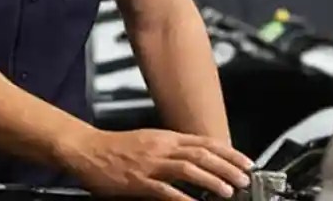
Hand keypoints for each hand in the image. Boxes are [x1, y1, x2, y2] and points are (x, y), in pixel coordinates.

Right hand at [61, 127, 252, 199]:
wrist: (87, 150)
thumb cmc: (117, 148)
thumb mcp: (150, 142)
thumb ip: (173, 150)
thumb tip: (198, 159)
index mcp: (167, 137)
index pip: (205, 142)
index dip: (229, 152)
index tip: (246, 161)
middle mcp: (162, 147)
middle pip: (202, 154)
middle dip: (227, 166)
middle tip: (244, 178)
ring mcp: (150, 163)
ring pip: (188, 168)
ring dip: (211, 179)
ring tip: (227, 190)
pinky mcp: (138, 181)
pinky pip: (164, 189)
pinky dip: (182, 197)